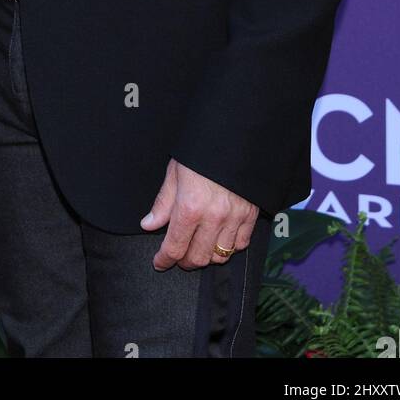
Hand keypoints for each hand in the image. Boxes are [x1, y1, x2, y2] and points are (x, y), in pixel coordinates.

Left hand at [142, 158, 258, 270]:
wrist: (232, 137)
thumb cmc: (200, 154)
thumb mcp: (174, 173)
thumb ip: (163, 203)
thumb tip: (148, 224)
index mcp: (190, 207)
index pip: (175, 247)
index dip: (164, 260)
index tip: (160, 262)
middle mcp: (213, 217)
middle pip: (198, 258)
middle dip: (184, 262)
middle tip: (178, 256)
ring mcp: (234, 218)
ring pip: (220, 255)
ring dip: (207, 257)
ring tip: (198, 248)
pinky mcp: (250, 215)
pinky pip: (241, 244)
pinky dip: (229, 247)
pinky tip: (219, 239)